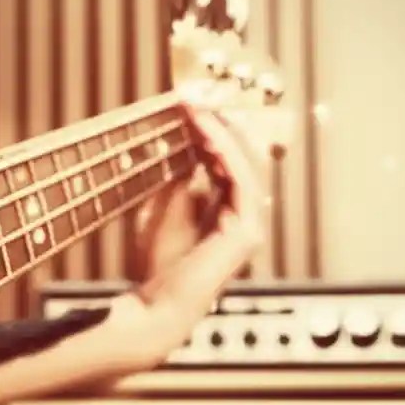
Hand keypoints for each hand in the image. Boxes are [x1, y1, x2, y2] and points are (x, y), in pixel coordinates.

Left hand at [127, 102, 274, 349]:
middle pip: (240, 158)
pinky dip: (222, 151)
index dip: (210, 132)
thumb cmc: (156, 267)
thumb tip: (183, 147)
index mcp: (225, 214)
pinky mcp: (246, 232)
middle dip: (219, 125)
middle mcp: (242, 217)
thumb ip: (178, 181)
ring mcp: (248, 225)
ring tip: (198, 108)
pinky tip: (204, 131)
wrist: (156, 307)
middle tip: (195, 98)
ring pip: (242, 164)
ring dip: (220, 132)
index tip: (188, 107)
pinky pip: (239, 179)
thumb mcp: (161, 210)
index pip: (225, 162)